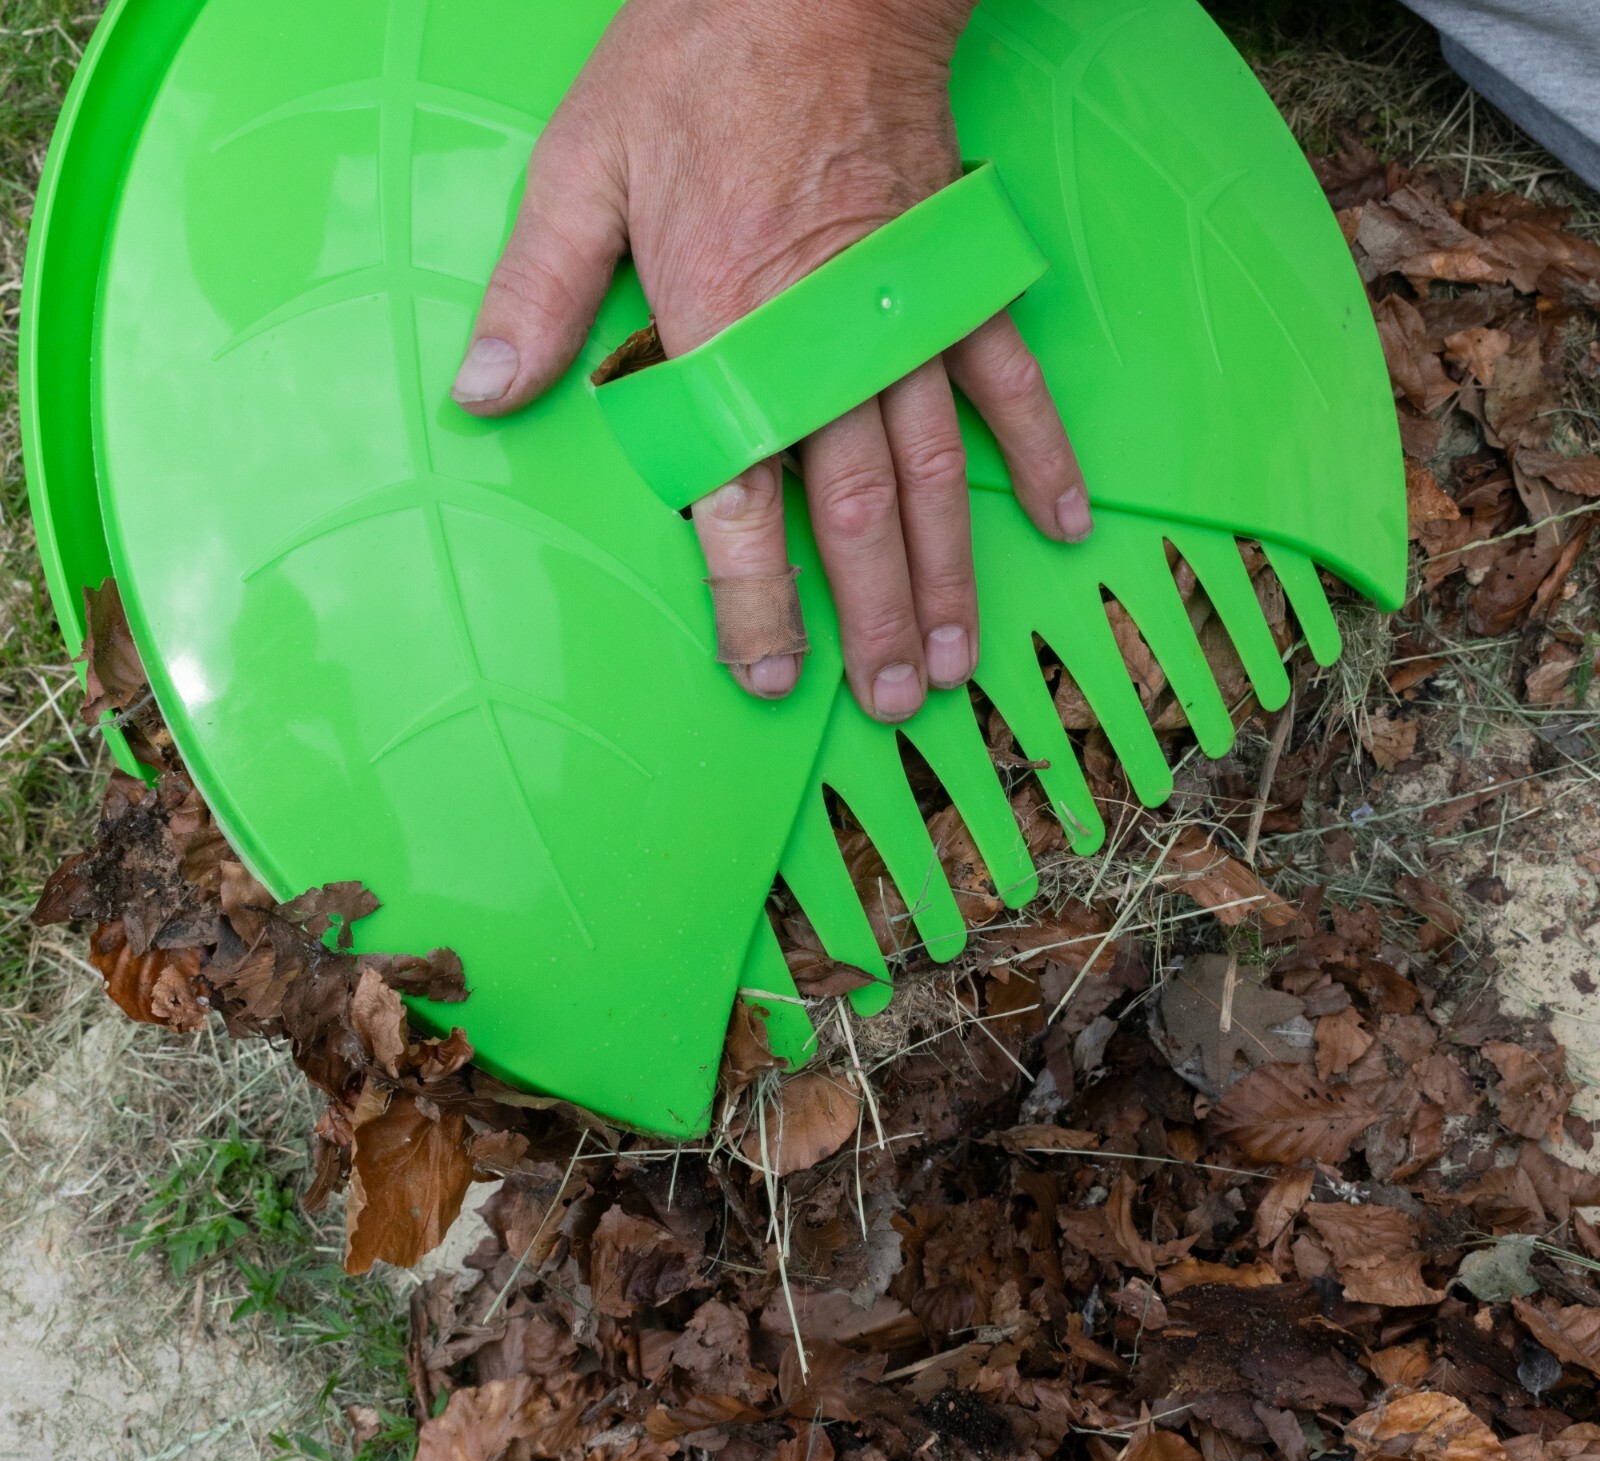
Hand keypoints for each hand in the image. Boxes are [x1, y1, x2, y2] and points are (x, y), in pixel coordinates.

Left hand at [453, 0, 1091, 721]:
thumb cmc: (694, 63)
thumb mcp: (580, 167)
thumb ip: (538, 294)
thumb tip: (481, 396)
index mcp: (729, 337)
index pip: (742, 501)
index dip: (754, 599)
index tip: (769, 673)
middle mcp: (825, 350)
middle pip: (852, 514)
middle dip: (868, 619)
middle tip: (885, 703)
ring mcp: (903, 321)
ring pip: (934, 474)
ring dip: (946, 574)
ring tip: (954, 658)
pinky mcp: (956, 283)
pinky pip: (1008, 384)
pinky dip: (1038, 454)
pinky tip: (1059, 522)